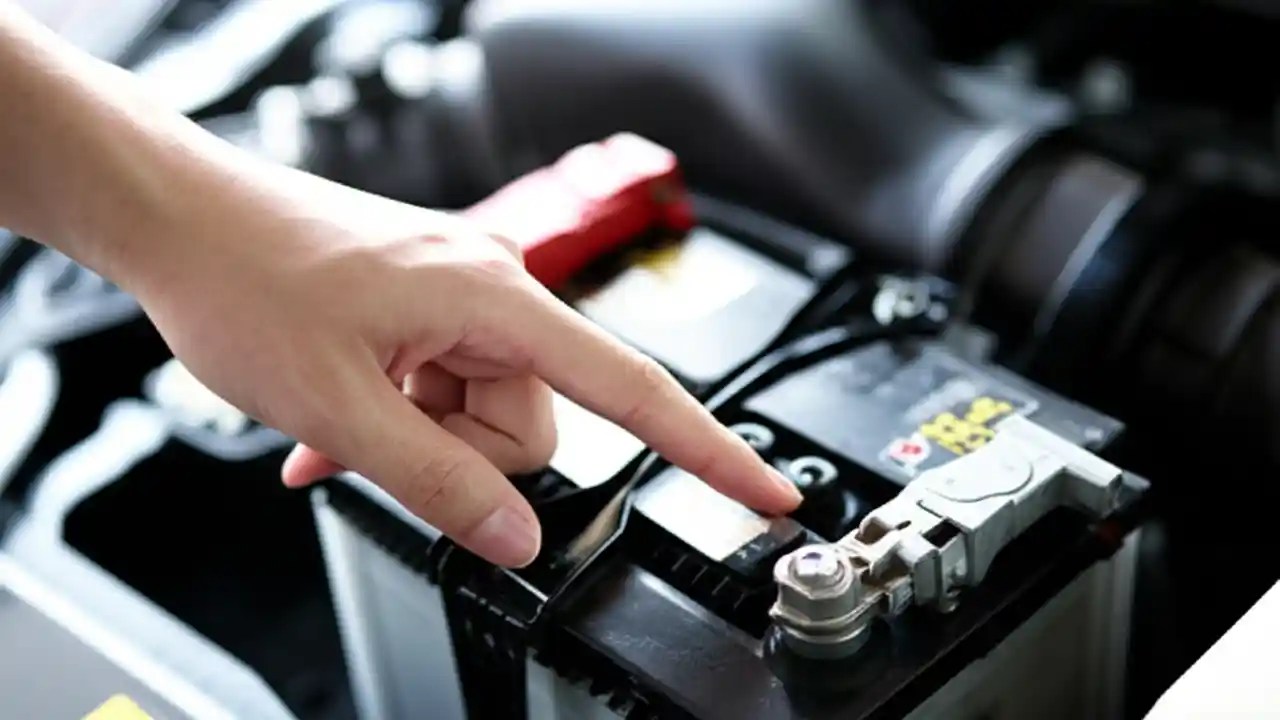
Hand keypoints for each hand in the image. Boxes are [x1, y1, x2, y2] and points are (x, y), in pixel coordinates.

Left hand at [122, 161, 801, 566]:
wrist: (183, 219)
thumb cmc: (247, 279)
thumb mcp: (339, 410)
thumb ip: (438, 483)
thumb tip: (516, 536)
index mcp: (494, 300)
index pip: (630, 389)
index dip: (706, 452)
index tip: (762, 493)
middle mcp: (492, 289)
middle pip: (534, 422)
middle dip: (460, 457)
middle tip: (377, 438)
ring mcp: (459, 296)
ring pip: (483, 415)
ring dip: (416, 438)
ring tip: (340, 420)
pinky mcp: (430, 306)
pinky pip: (446, 389)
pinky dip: (401, 418)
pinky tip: (335, 421)